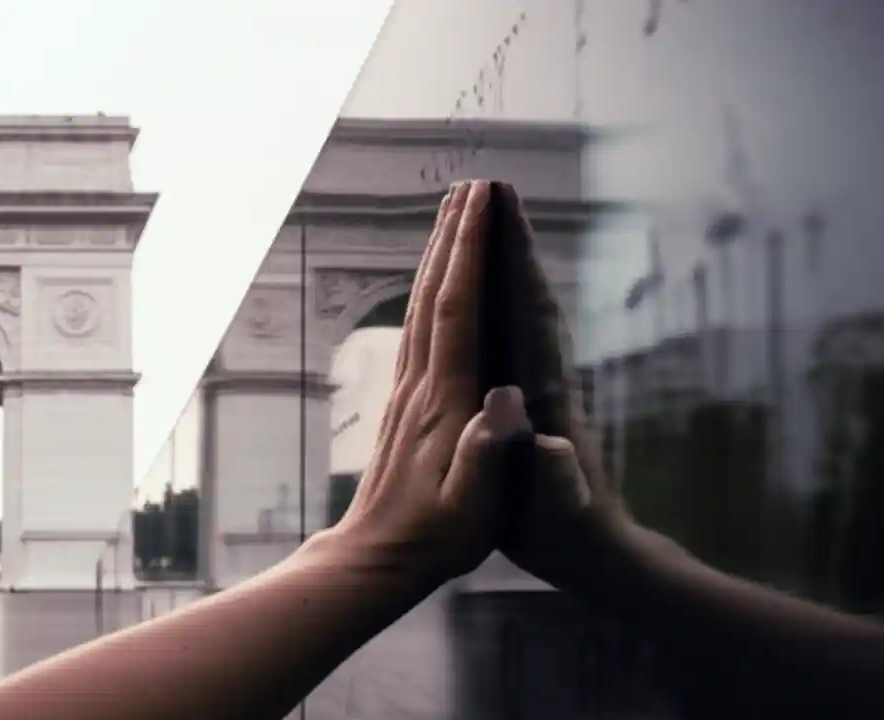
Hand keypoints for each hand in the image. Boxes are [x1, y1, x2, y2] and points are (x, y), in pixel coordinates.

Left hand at [326, 181, 527, 591]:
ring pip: (421, 307)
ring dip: (438, 257)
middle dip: (453, 237)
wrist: (377, 556)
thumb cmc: (432, 537)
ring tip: (453, 216)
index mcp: (443, 400)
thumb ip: (487, 455)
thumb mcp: (471, 508)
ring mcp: (407, 391)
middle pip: (434, 294)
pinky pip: (418, 330)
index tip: (484, 204)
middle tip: (471, 186)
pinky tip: (436, 285)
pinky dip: (430, 293)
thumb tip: (506, 401)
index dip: (470, 254)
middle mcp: (419, 384)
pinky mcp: (403, 403)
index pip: (458, 311)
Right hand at [477, 182, 634, 591]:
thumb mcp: (558, 514)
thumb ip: (557, 478)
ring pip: (519, 305)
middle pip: (527, 293)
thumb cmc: (568, 536)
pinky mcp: (530, 394)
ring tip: (483, 215)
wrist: (595, 552)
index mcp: (546, 395)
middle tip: (490, 185)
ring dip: (503, 258)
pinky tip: (478, 283)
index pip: (529, 314)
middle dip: (509, 239)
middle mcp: (545, 376)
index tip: (499, 210)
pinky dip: (494, 294)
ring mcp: (539, 383)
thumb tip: (553, 443)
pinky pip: (508, 329)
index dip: (514, 261)